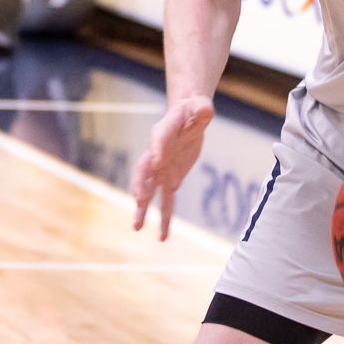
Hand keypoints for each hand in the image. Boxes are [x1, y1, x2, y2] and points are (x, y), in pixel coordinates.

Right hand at [131, 95, 214, 239]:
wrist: (188, 118)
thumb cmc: (193, 110)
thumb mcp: (200, 107)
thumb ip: (202, 108)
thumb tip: (206, 109)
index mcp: (163, 132)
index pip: (158, 140)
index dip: (157, 149)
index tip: (156, 161)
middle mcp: (156, 153)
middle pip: (144, 169)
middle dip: (141, 185)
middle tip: (139, 200)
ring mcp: (161, 169)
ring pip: (150, 190)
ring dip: (143, 208)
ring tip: (137, 228)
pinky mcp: (170, 179)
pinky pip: (166, 200)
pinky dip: (165, 217)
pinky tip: (162, 237)